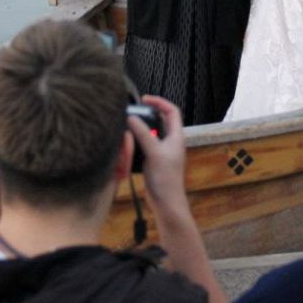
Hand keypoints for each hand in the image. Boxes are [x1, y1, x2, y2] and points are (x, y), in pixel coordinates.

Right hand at [126, 95, 188, 215]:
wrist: (166, 202)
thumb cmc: (166, 178)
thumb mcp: (154, 153)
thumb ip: (143, 134)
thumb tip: (131, 118)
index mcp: (176, 136)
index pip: (172, 111)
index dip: (160, 102)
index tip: (144, 99)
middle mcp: (170, 141)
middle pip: (160, 120)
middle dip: (147, 115)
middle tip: (132, 112)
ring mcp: (162, 151)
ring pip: (150, 133)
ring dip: (139, 129)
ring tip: (126, 126)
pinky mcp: (153, 160)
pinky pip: (144, 145)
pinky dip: (136, 141)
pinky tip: (126, 143)